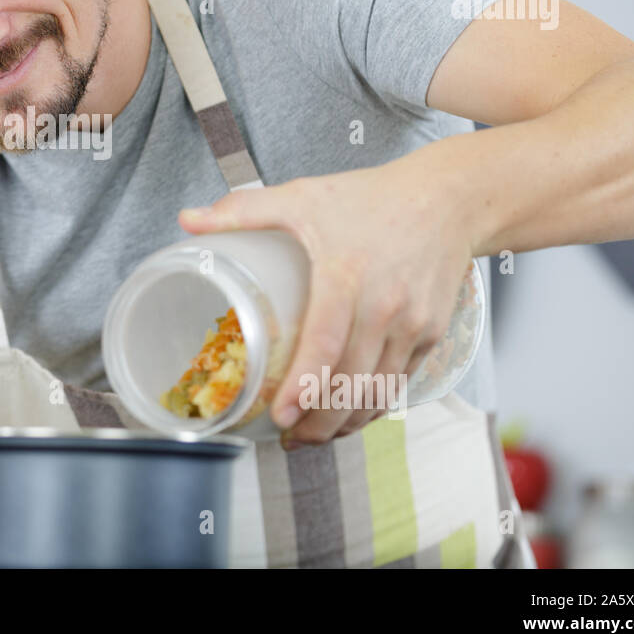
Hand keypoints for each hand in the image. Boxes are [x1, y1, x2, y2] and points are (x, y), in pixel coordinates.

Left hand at [178, 164, 474, 448]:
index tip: (280, 417)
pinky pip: (400, 384)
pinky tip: (349, 414)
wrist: (447, 199)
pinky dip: (374, 407)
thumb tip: (185, 221)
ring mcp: (413, 324)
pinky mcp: (431, 334)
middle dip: (319, 422)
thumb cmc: (369, 198)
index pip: (326, 344)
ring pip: (378, 392)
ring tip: (313, 435)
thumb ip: (242, 210)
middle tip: (287, 437)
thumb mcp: (302, 195)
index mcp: (346, 275)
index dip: (303, 387)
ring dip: (345, 423)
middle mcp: (385, 306)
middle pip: (352, 383)